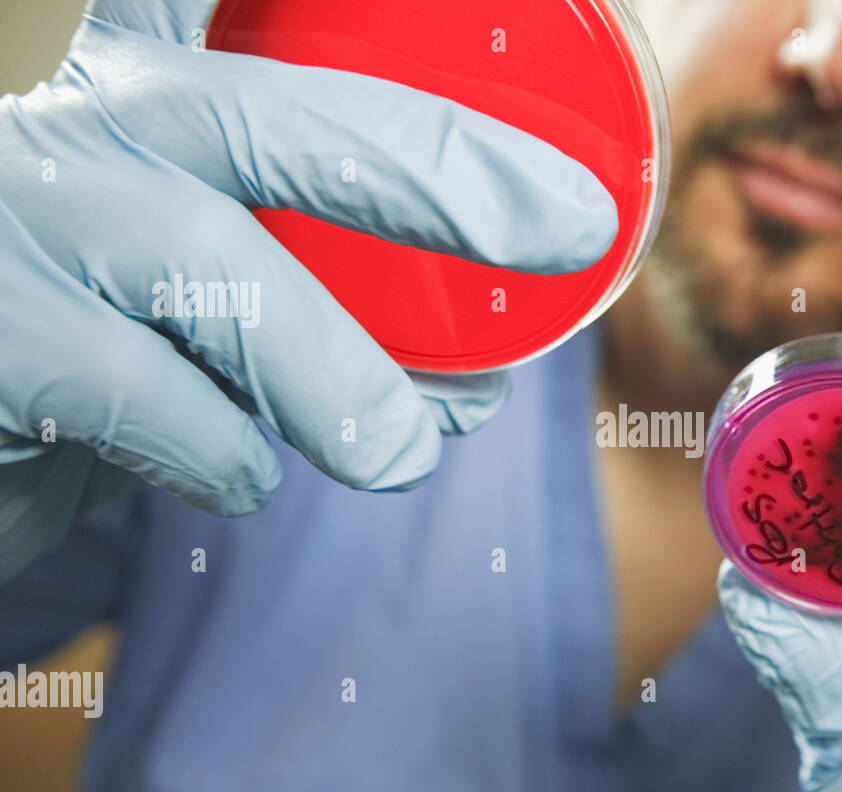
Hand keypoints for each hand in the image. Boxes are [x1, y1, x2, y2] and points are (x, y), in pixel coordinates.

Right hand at [0, 0, 616, 582]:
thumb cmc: (74, 306)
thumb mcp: (176, 248)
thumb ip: (305, 287)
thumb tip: (476, 388)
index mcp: (125, 55)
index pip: (241, 10)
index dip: (414, 104)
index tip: (536, 153)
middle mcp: (71, 103)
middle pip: (277, 115)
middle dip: (441, 174)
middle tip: (564, 227)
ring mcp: (21, 204)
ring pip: (225, 278)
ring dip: (344, 383)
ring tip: (402, 452)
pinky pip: (149, 400)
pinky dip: (225, 454)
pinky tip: (236, 472)